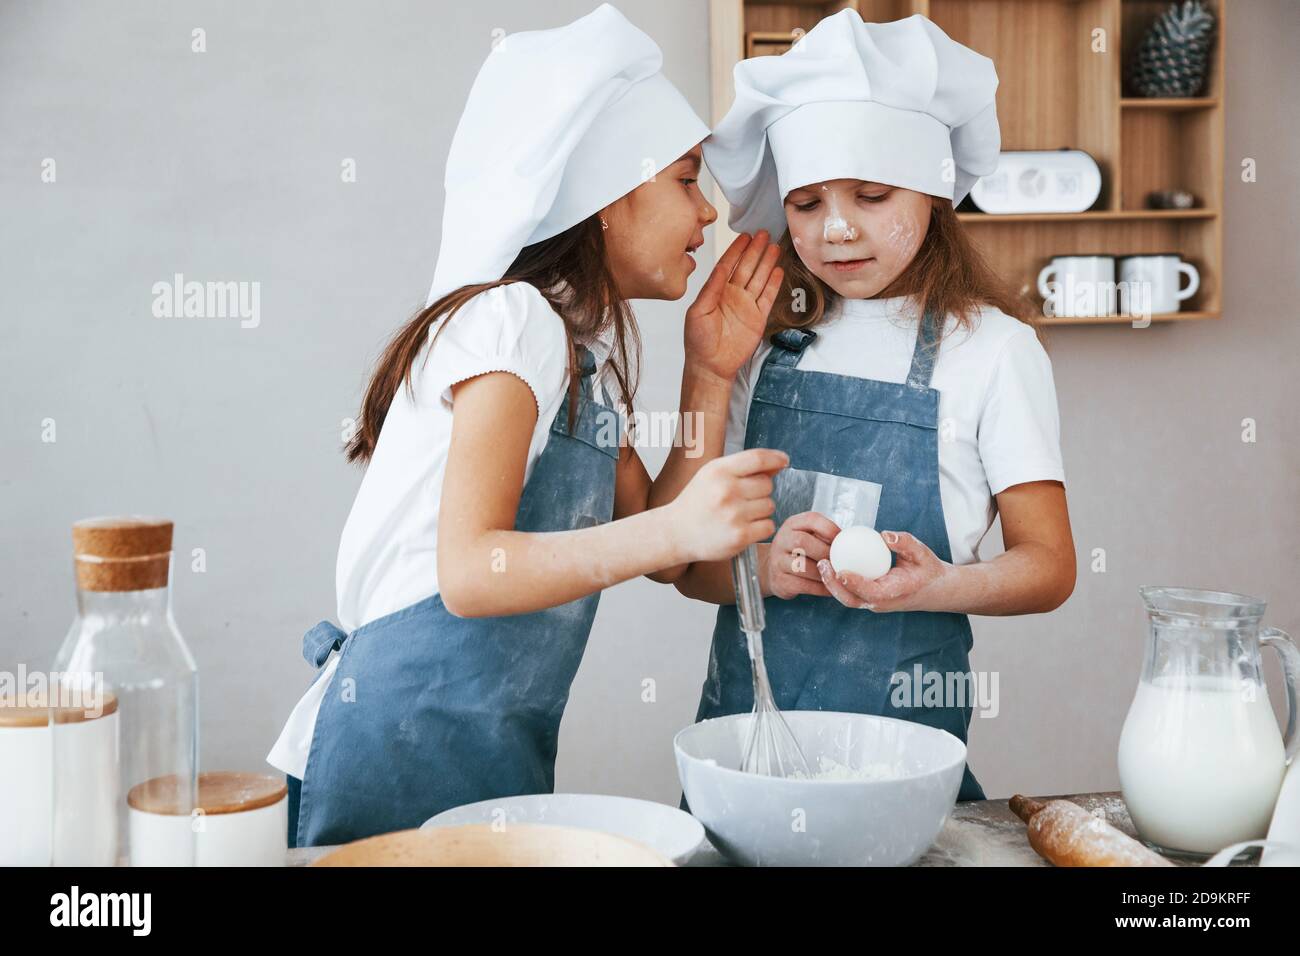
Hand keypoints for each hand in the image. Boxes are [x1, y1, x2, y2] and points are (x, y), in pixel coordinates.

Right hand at [667, 448, 786, 562]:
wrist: (676, 532)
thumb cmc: (696, 503)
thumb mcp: (712, 476)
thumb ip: (743, 468)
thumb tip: (777, 464)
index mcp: (718, 471)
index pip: (758, 458)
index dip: (775, 458)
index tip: (783, 461)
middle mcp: (726, 491)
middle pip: (767, 484)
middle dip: (760, 491)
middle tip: (741, 499)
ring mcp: (734, 515)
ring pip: (770, 505)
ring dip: (760, 510)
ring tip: (739, 514)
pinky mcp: (740, 536)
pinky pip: (768, 526)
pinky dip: (761, 527)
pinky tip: (743, 527)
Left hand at [683, 231, 782, 382]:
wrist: (711, 366)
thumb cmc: (698, 342)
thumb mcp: (698, 311)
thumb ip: (711, 289)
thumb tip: (720, 268)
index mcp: (716, 291)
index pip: (728, 265)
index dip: (736, 250)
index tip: (745, 236)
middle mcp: (732, 296)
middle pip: (746, 268)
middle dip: (755, 250)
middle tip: (763, 234)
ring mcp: (746, 306)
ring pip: (759, 279)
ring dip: (766, 263)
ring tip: (774, 246)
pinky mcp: (758, 318)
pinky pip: (767, 297)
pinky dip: (773, 284)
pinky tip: (778, 270)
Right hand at [765, 511, 838, 599]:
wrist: (771, 569)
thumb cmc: (797, 552)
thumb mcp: (807, 536)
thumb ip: (824, 535)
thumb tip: (849, 544)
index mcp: (793, 524)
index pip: (811, 519)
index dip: (830, 529)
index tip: (842, 541)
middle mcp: (782, 540)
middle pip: (802, 542)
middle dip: (824, 552)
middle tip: (838, 561)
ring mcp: (778, 561)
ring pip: (801, 566)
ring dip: (823, 573)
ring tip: (836, 576)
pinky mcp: (780, 581)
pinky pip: (802, 585)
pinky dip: (820, 588)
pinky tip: (828, 588)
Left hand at [816, 530, 952, 611]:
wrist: (935, 590)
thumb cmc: (928, 569)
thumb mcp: (922, 552)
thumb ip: (905, 543)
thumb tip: (885, 535)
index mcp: (895, 593)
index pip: (871, 592)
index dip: (854, 583)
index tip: (840, 570)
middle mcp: (882, 603)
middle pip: (852, 600)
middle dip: (833, 585)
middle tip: (822, 564)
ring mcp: (875, 604)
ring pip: (848, 599)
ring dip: (832, 585)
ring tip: (821, 564)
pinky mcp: (870, 600)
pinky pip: (851, 593)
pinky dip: (838, 583)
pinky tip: (829, 565)